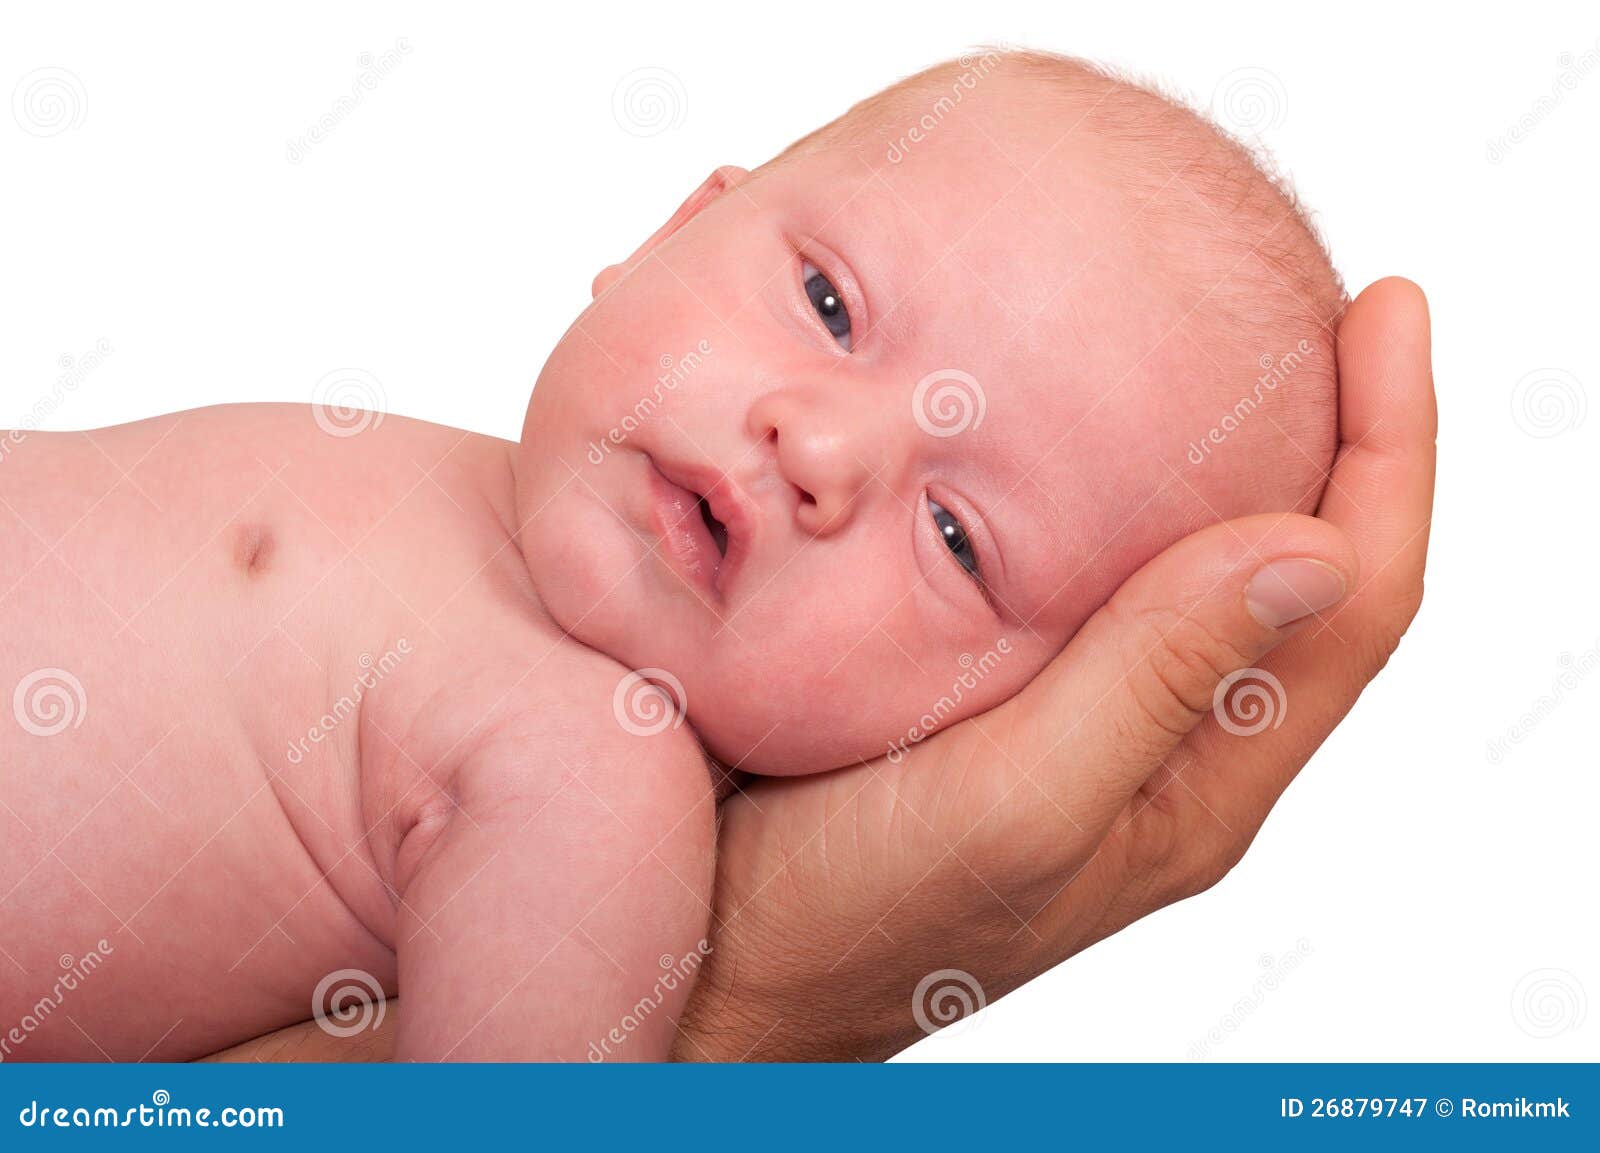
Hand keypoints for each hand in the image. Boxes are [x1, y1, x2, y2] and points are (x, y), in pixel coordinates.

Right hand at [671, 277, 1434, 1059]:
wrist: (712, 969)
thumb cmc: (850, 920)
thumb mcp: (1012, 803)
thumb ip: (1153, 681)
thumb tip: (1318, 544)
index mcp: (1192, 782)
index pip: (1352, 602)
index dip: (1390, 454)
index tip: (1385, 309)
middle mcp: (1153, 743)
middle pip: (1294, 574)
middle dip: (1332, 434)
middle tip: (1324, 301)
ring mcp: (1073, 713)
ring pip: (1189, 563)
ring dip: (1223, 449)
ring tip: (1222, 332)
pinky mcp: (990, 686)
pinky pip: (1080, 568)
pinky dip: (1097, 479)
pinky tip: (1061, 417)